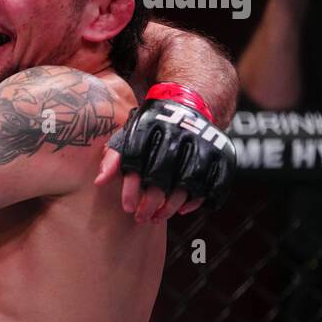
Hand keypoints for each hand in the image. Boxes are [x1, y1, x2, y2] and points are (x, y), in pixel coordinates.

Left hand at [97, 94, 235, 222]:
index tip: (127, 207)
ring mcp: (204, 143)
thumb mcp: (130, 134)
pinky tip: (184, 210)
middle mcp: (178, 133)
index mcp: (151, 125)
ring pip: (189, 182)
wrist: (189, 104)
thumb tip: (99, 182)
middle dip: (151, 202)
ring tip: (159, 217)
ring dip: (173, 205)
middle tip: (141, 218)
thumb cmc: (151, 128)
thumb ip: (114, 156)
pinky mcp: (222, 153)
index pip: (137, 160)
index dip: (132, 188)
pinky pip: (215, 183)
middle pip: (163, 175)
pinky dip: (200, 200)